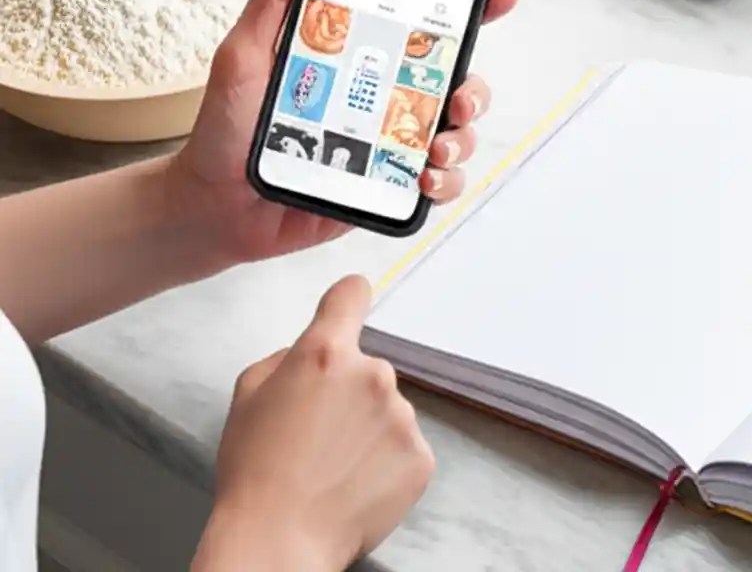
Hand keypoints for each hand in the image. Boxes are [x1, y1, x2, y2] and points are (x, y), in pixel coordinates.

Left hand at [171, 0, 519, 265]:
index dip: (470, 11)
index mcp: (360, 61)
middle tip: (457, 99)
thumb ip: (273, 0)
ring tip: (435, 149)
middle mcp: (383, 100)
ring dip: (462, 139)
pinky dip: (446, 183)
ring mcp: (389, 146)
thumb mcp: (245, 56)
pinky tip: (424, 180)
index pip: (424, 30)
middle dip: (475, 90)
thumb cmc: (226, 132)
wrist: (215, 206)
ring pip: (457, 135)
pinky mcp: (388, 188)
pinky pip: (439, 185)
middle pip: (457, 84)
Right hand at [192, 276, 431, 571]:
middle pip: (367, 369)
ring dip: (368, 430)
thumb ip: (284, 358)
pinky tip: (355, 483)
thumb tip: (306, 351)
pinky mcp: (421, 457)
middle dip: (348, 393)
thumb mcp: (247, 397)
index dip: (348, 300)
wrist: (280, 539)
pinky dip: (386, 463)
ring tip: (332, 467)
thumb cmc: (255, 472)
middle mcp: (372, 376)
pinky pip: (405, 448)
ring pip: (388, 411)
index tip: (351, 303)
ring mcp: (402, 417)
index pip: (351, 296)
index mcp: (325, 354)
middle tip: (317, 434)